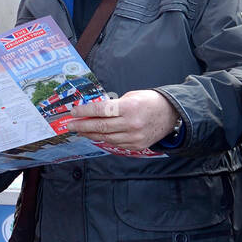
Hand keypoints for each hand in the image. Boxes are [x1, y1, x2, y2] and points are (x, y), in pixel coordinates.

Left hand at [64, 90, 178, 150]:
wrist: (171, 114)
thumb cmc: (149, 101)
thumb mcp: (131, 96)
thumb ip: (112, 105)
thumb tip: (93, 111)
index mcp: (129, 107)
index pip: (101, 110)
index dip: (85, 112)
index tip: (73, 112)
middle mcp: (131, 124)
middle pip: (100, 127)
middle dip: (82, 126)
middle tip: (70, 125)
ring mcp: (134, 137)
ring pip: (105, 137)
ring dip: (90, 134)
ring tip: (79, 130)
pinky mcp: (136, 145)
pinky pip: (114, 143)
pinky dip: (103, 139)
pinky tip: (95, 135)